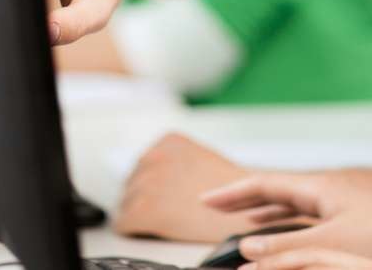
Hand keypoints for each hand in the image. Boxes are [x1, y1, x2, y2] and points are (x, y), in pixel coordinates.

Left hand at [115, 134, 260, 241]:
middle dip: (145, 198)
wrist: (248, 211)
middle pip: (131, 185)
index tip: (167, 196)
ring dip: (140, 215)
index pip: (142, 167)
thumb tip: (153, 174)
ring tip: (166, 221)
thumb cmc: (231, 191)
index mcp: (168, 141)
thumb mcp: (199, 159)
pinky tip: (155, 231)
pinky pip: (123, 224)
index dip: (154, 185)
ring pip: (126, 205)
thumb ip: (174, 161)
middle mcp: (154, 157)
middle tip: (169, 211)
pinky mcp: (144, 210)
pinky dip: (135, 231)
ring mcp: (148, 182)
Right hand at [203, 174, 371, 267]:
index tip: (204, 199)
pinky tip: (283, 243)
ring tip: (242, 225)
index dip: (232, 192)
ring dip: (264, 216)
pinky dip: (286, 230)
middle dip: (244, 199)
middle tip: (214, 207)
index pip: (265, 184)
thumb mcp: (330, 244)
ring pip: (291, 209)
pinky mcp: (350, 227)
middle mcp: (328, 194)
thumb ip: (287, 248)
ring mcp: (339, 209)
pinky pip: (307, 224)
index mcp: (320, 188)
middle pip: (276, 191)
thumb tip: (247, 249)